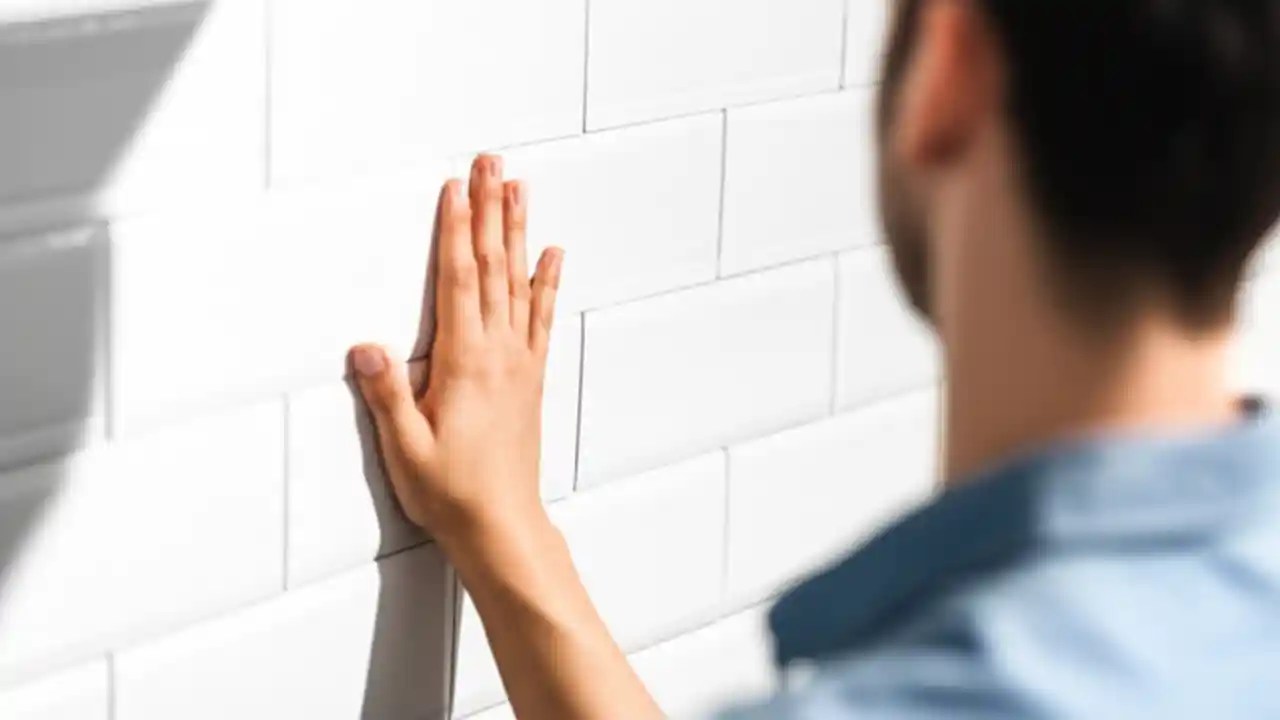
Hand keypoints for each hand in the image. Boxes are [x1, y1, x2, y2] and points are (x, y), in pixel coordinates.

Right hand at [349, 154, 563, 548]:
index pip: (459, 281)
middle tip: (492, 163)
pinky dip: (547, 283)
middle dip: (489, 211)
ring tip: (519, 190)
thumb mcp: (406, 450)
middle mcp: (500, 353)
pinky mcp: (530, 378)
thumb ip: (387, 397)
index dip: (455, 230)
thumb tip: (367, 347)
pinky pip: (541, 318)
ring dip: (517, 233)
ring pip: (519, 282)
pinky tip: (553, 257)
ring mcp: (520, 363)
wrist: (503, 526)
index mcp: (466, 363)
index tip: (455, 188)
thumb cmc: (453, 493)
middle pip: (493, 266)